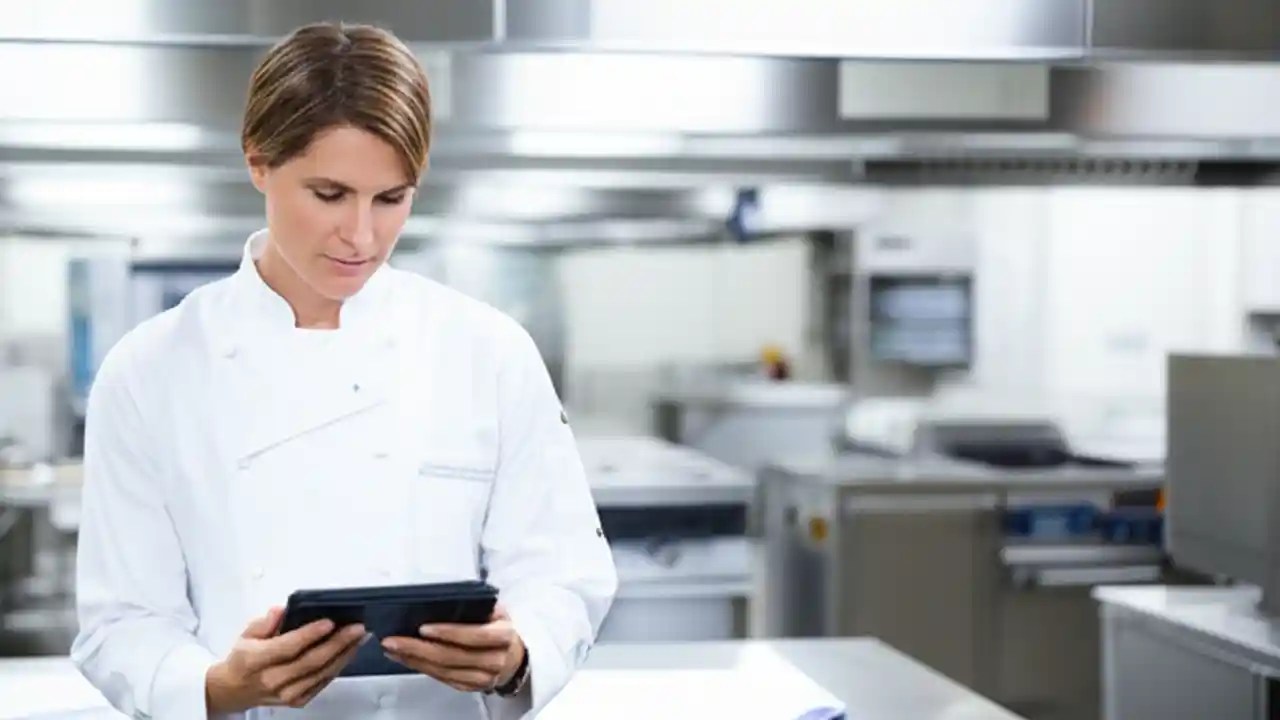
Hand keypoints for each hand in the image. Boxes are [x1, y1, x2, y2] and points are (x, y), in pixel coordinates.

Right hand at [205, 607, 367, 712]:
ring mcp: (286, 694)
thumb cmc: (243, 659)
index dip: (310, 635)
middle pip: (310, 661)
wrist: (234, 690)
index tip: (329, 622)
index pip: (287, 647)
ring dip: (344, 654)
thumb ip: (265, 622)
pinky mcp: (297, 701)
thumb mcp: (246, 634)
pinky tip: (349, 652)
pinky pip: (322, 683)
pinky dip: (338, 666)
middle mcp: (271, 680)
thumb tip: (281, 610)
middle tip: (356, 627)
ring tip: (359, 637)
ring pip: (320, 673)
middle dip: (337, 643)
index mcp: (255, 660)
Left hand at [382, 604, 524, 693]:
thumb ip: (479, 606)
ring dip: (414, 660)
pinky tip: (405, 659)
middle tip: (393, 640)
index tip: (423, 628)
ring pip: (443, 671)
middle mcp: (494, 660)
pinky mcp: (470, 687)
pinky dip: (420, 668)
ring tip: (392, 648)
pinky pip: (442, 679)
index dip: (448, 632)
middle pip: (452, 656)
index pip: (474, 636)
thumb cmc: (501, 629)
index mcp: (503, 636)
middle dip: (418, 648)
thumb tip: (446, 599)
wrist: (514, 658)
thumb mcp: (498, 612)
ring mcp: (482, 678)